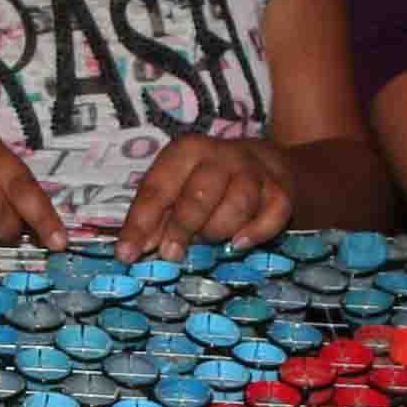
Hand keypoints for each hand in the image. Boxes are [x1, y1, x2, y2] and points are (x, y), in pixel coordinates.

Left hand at [118, 134, 294, 259]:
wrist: (265, 163)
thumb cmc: (206, 181)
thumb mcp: (175, 189)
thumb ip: (154, 219)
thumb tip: (132, 251)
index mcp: (186, 151)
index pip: (158, 188)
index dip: (140, 223)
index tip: (126, 254)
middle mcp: (220, 155)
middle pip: (200, 193)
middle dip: (182, 227)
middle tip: (171, 254)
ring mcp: (254, 172)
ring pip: (237, 205)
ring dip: (219, 230)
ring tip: (210, 239)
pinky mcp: (280, 190)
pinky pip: (271, 215)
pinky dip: (255, 232)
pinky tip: (239, 243)